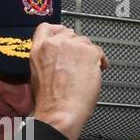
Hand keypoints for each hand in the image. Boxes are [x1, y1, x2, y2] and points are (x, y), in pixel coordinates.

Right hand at [30, 24, 107, 139]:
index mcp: (39, 49)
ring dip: (89, 54)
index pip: (47, 28)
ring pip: (85, 42)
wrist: (60, 111)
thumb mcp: (37, 74)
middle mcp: (55, 43)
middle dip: (77, 46)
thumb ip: (46, 59)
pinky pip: (99, 51)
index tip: (66, 36)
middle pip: (70, 34)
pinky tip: (99, 70)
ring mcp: (72, 46)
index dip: (59, 31)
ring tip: (88, 69)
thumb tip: (58, 59)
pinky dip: (101, 61)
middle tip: (80, 60)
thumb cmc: (50, 101)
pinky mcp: (88, 53)